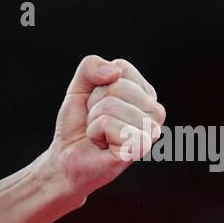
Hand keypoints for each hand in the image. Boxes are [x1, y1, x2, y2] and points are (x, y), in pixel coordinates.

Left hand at [48, 55, 165, 202]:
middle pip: (116, 86)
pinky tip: (102, 144)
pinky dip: (95, 132)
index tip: (97, 104)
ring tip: (99, 133)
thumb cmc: (79, 123)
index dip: (98, 84)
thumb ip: (92, 66)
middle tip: (97, 121)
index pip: (121, 68)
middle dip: (95, 103)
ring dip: (94, 120)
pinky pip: (108, 123)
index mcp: (146, 93)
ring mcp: (151, 131)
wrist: (68, 157)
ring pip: (111, 104)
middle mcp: (155, 111)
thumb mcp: (80, 86)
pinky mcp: (140, 147)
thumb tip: (114, 72)